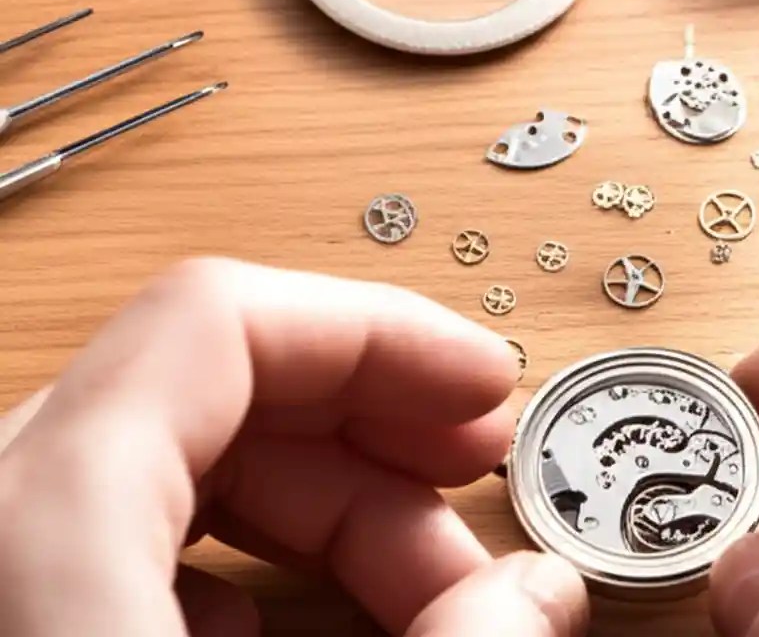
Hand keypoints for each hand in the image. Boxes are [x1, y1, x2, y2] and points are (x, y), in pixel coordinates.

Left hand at [0, 258, 587, 636]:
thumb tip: (540, 593)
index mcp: (37, 522)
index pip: (218, 320)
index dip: (381, 331)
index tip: (482, 383)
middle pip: (204, 392)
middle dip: (370, 437)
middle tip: (473, 486)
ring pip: (165, 468)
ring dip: (316, 509)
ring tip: (418, 587)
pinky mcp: (13, 617)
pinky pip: (114, 544)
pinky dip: (225, 567)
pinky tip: (275, 632)